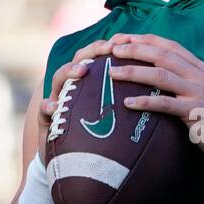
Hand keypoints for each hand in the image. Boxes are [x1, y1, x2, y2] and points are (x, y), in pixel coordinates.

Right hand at [29, 38, 119, 168]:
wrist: (76, 163)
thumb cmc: (101, 137)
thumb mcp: (117, 118)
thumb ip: (130, 102)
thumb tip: (159, 91)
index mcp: (91, 83)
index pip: (99, 58)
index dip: (109, 47)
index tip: (124, 40)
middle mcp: (73, 86)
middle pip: (78, 61)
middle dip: (90, 52)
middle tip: (106, 49)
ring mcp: (58, 100)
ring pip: (58, 79)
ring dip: (68, 72)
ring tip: (81, 71)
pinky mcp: (47, 119)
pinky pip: (44, 110)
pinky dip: (47, 107)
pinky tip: (53, 106)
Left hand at [103, 33, 203, 163]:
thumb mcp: (202, 89)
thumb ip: (183, 78)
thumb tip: (154, 72)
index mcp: (199, 67)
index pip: (169, 46)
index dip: (145, 40)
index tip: (122, 38)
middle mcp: (199, 75)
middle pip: (162, 55)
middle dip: (135, 50)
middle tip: (113, 50)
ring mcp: (197, 92)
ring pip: (162, 75)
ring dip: (134, 72)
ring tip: (113, 73)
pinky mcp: (194, 112)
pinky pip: (166, 104)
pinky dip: (146, 102)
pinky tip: (128, 103)